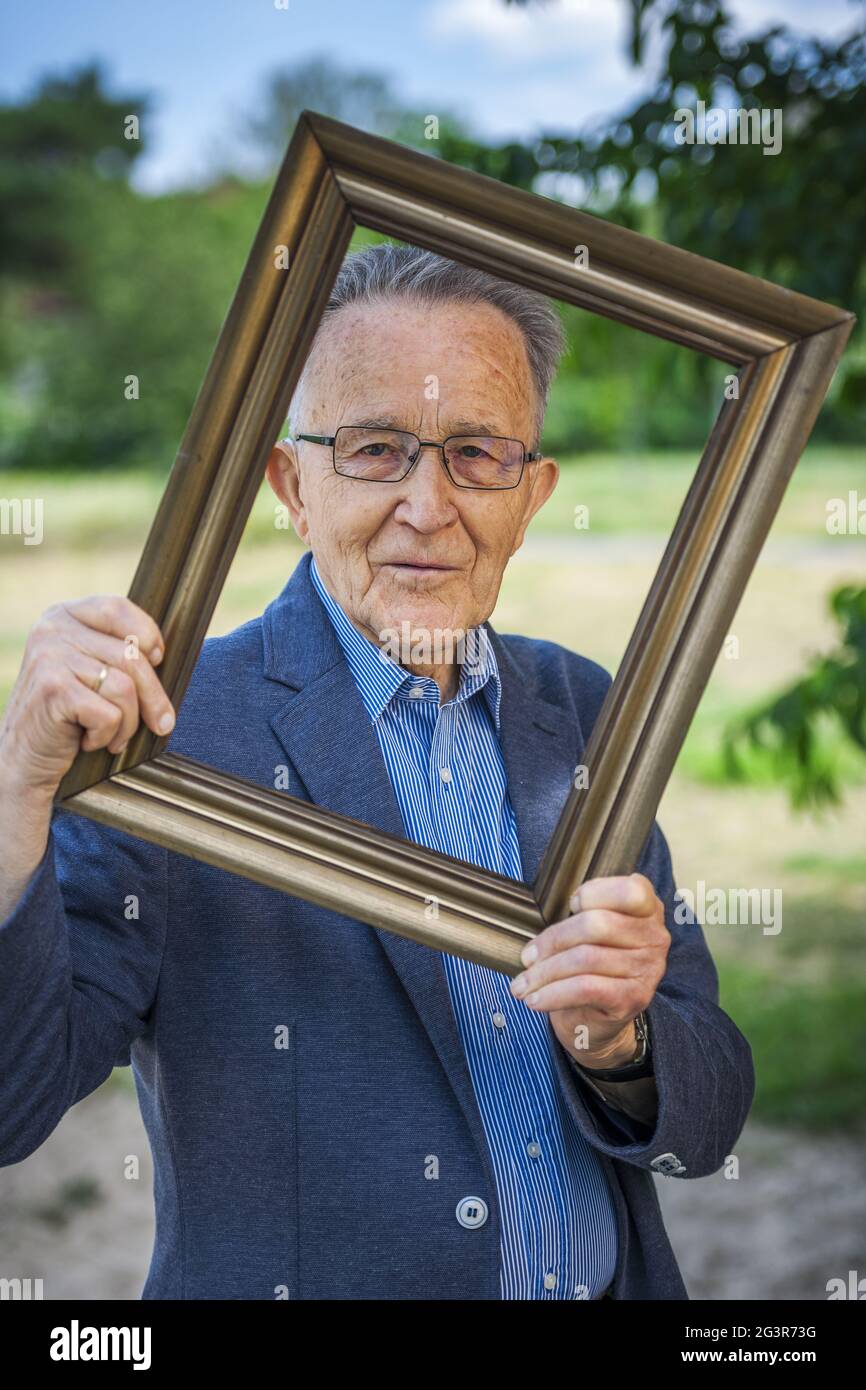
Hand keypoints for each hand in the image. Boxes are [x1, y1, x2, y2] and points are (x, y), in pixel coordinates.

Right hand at [0, 594, 173, 801]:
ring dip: (128, 724)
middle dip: (153, 697)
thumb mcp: (87, 672)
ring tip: (111, 736)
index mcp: (61, 616)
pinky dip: (107, 736)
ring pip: (124, 687)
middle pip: (131, 655)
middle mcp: (52, 630)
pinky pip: (110, 714)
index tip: (159, 659)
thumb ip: (114, 651)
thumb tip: (163, 653)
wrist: (22, 760)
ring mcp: (50, 658)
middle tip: (163, 724)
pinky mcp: (53, 690)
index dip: (147, 633)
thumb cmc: (66, 717)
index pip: (117, 608)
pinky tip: (87, 741)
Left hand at [509, 873, 669, 1067]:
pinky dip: (553, 994)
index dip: (595, 892)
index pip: (631, 891)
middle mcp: (654, 938)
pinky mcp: (632, 999)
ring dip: (545, 973)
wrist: (598, 1019)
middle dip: (554, 940)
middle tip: (528, 957)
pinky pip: (585, 989)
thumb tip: (536, 926)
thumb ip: (578, 914)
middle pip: (598, 925)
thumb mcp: (589, 931)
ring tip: (523, 984)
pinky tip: (535, 1000)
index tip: (569, 903)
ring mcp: (646, 970)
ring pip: (586, 959)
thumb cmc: (589, 964)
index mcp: (647, 910)